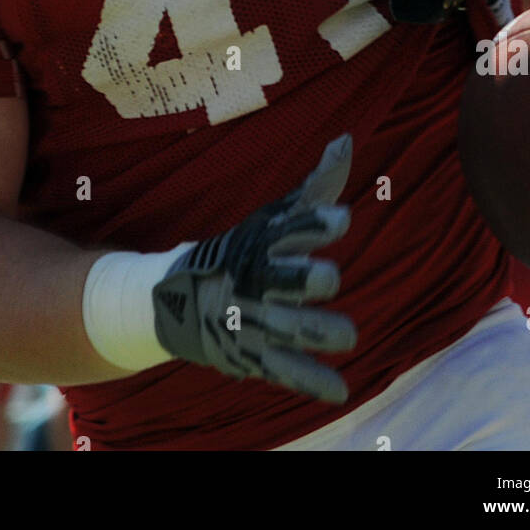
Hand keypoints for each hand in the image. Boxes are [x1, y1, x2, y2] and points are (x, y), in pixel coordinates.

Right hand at [152, 134, 356, 402]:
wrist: (181, 300)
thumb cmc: (246, 250)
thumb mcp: (276, 216)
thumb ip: (318, 186)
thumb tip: (348, 139)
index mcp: (266, 241)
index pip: (294, 228)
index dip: (318, 224)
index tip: (342, 218)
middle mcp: (260, 279)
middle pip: (289, 279)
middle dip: (310, 278)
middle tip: (328, 278)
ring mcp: (257, 320)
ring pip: (293, 328)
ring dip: (322, 331)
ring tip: (346, 335)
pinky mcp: (256, 356)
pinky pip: (287, 370)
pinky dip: (312, 382)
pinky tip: (341, 390)